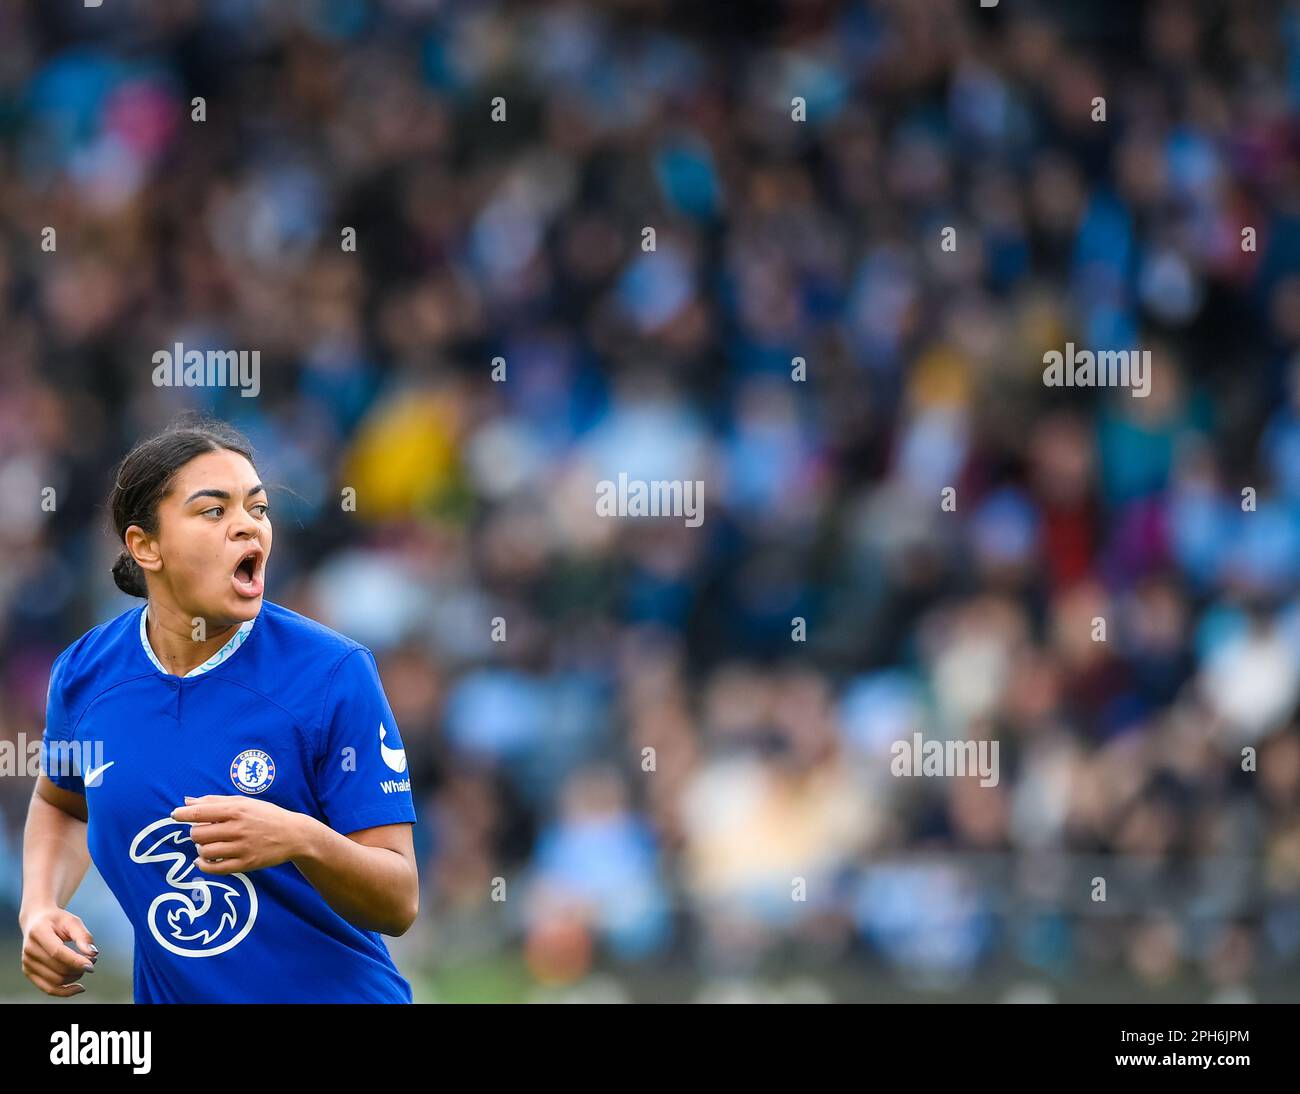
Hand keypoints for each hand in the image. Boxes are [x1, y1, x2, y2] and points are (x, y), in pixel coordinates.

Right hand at [20, 907, 96, 996]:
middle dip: (79, 969)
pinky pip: (48, 989)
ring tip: (84, 967)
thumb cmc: (58, 921)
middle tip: (92, 961)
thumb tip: (93, 954)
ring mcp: (27, 963)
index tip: (92, 965)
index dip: (75, 961)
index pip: (57, 952)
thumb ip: (83, 936)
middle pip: (58, 969)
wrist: (36, 921)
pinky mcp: (28, 973)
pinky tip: (79, 988)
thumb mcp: (72, 921)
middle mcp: (29, 950)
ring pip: (55, 981)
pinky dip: (65, 991)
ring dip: (75, 978)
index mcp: (38, 932)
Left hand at [171, 794, 306, 873]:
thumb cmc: (266, 815)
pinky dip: (203, 865)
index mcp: (237, 809)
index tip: (175, 815)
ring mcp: (242, 847)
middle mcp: (238, 828)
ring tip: (208, 844)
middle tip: (203, 831)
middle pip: (198, 834)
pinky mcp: (245, 864)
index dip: (183, 814)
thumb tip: (187, 801)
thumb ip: (215, 801)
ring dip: (200, 849)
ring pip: (204, 851)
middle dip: (195, 832)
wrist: (294, 835)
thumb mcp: (244, 802)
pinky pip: (214, 868)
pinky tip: (203, 860)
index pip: (201, 812)